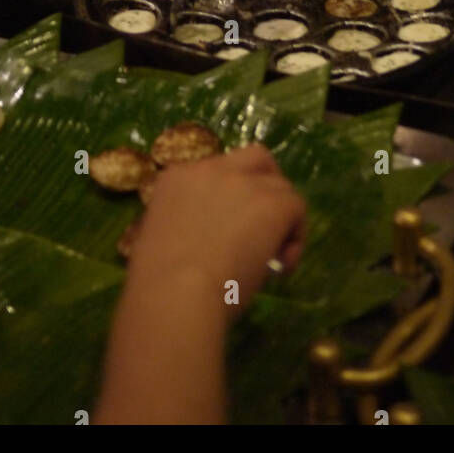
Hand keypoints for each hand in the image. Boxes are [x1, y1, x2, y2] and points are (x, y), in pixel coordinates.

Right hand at [127, 146, 306, 312]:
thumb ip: (182, 229)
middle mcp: (210, 170)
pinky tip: (283, 266)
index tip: (228, 231)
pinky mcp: (271, 202)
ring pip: (279, 186)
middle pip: (253, 158)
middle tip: (265, 220)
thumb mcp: (157, 242)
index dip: (228, 200)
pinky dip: (296, 236)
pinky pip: (296, 208)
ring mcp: (243, 182)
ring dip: (281, 215)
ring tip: (274, 255)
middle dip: (265, 183)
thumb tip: (204, 246)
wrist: (176, 293)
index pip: (214, 173)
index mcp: (177, 179)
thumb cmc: (159, 283)